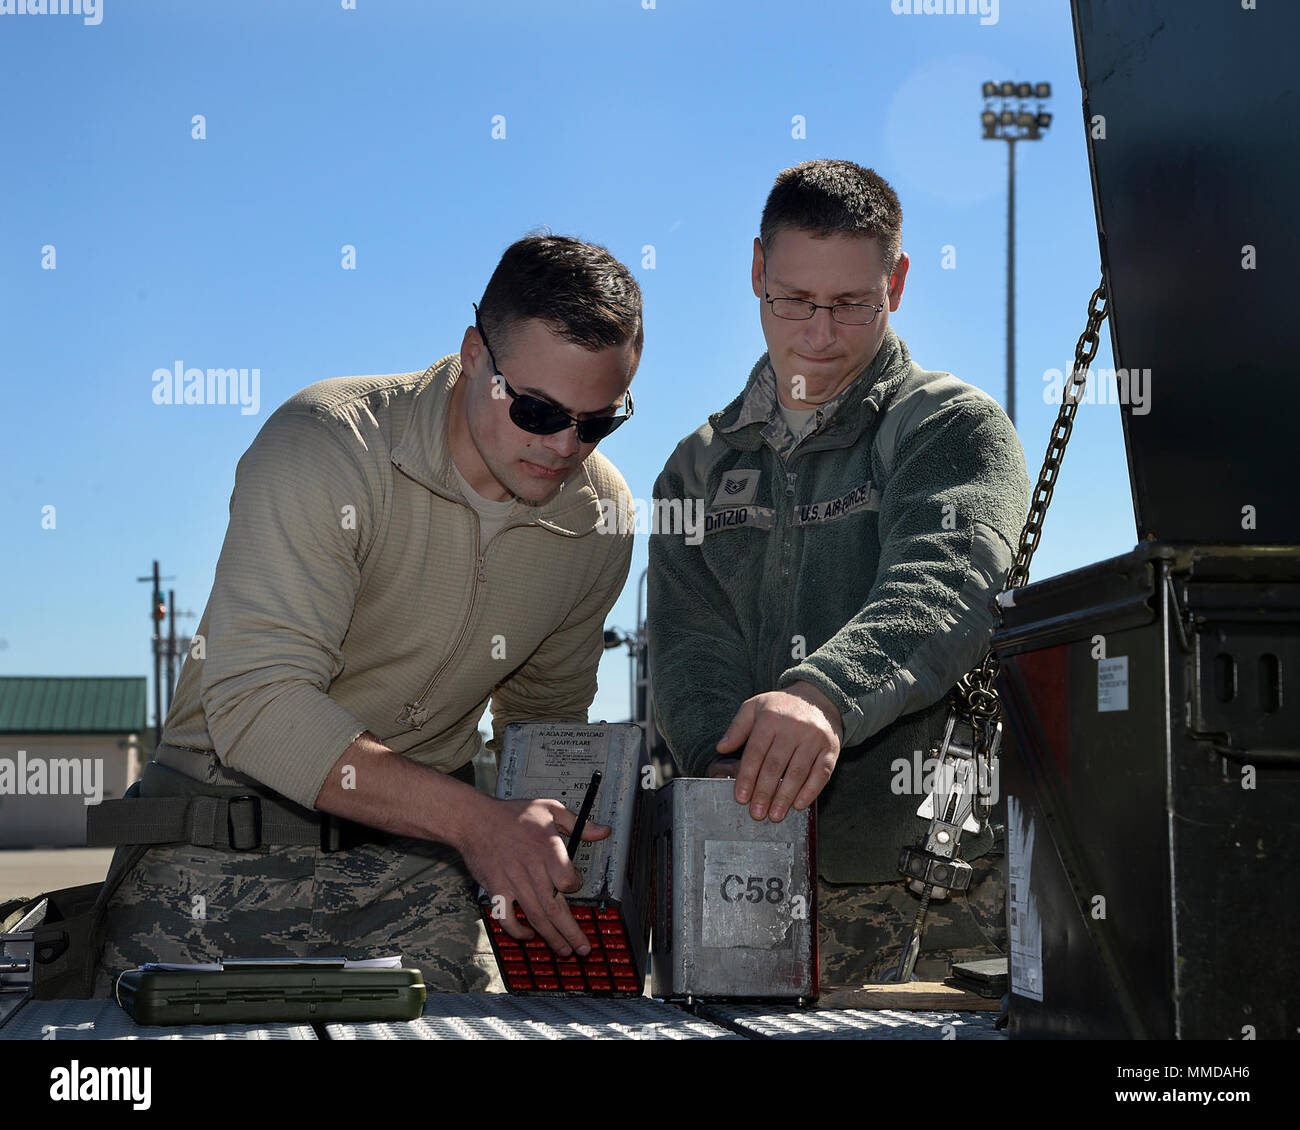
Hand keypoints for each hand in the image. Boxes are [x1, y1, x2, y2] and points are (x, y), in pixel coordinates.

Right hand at [457, 795, 609, 955]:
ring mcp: (512, 881)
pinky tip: (528, 935)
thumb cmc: (513, 814)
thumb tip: (603, 832)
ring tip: (563, 950)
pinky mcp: (496, 889)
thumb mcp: (550, 809)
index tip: (575, 885)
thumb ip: (579, 824)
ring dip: (550, 937)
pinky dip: (516, 930)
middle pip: (555, 908)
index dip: (575, 886)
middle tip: (583, 949)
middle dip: (571, 932)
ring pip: (535, 916)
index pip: (568, 880)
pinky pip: (506, 917)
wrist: (475, 819)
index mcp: (547, 849)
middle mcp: (531, 869)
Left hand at [714, 681, 842, 821]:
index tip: (741, 798)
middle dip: (764, 792)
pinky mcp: (831, 748)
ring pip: (797, 772)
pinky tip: (799, 805)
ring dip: (785, 797)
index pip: (756, 752)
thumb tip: (721, 748)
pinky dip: (810, 791)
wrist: (819, 698)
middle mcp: (794, 727)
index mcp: (771, 718)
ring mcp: (814, 738)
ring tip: (775, 815)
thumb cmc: (782, 707)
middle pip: (775, 765)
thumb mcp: (755, 707)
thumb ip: (737, 727)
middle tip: (757, 813)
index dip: (747, 777)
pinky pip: (821, 773)